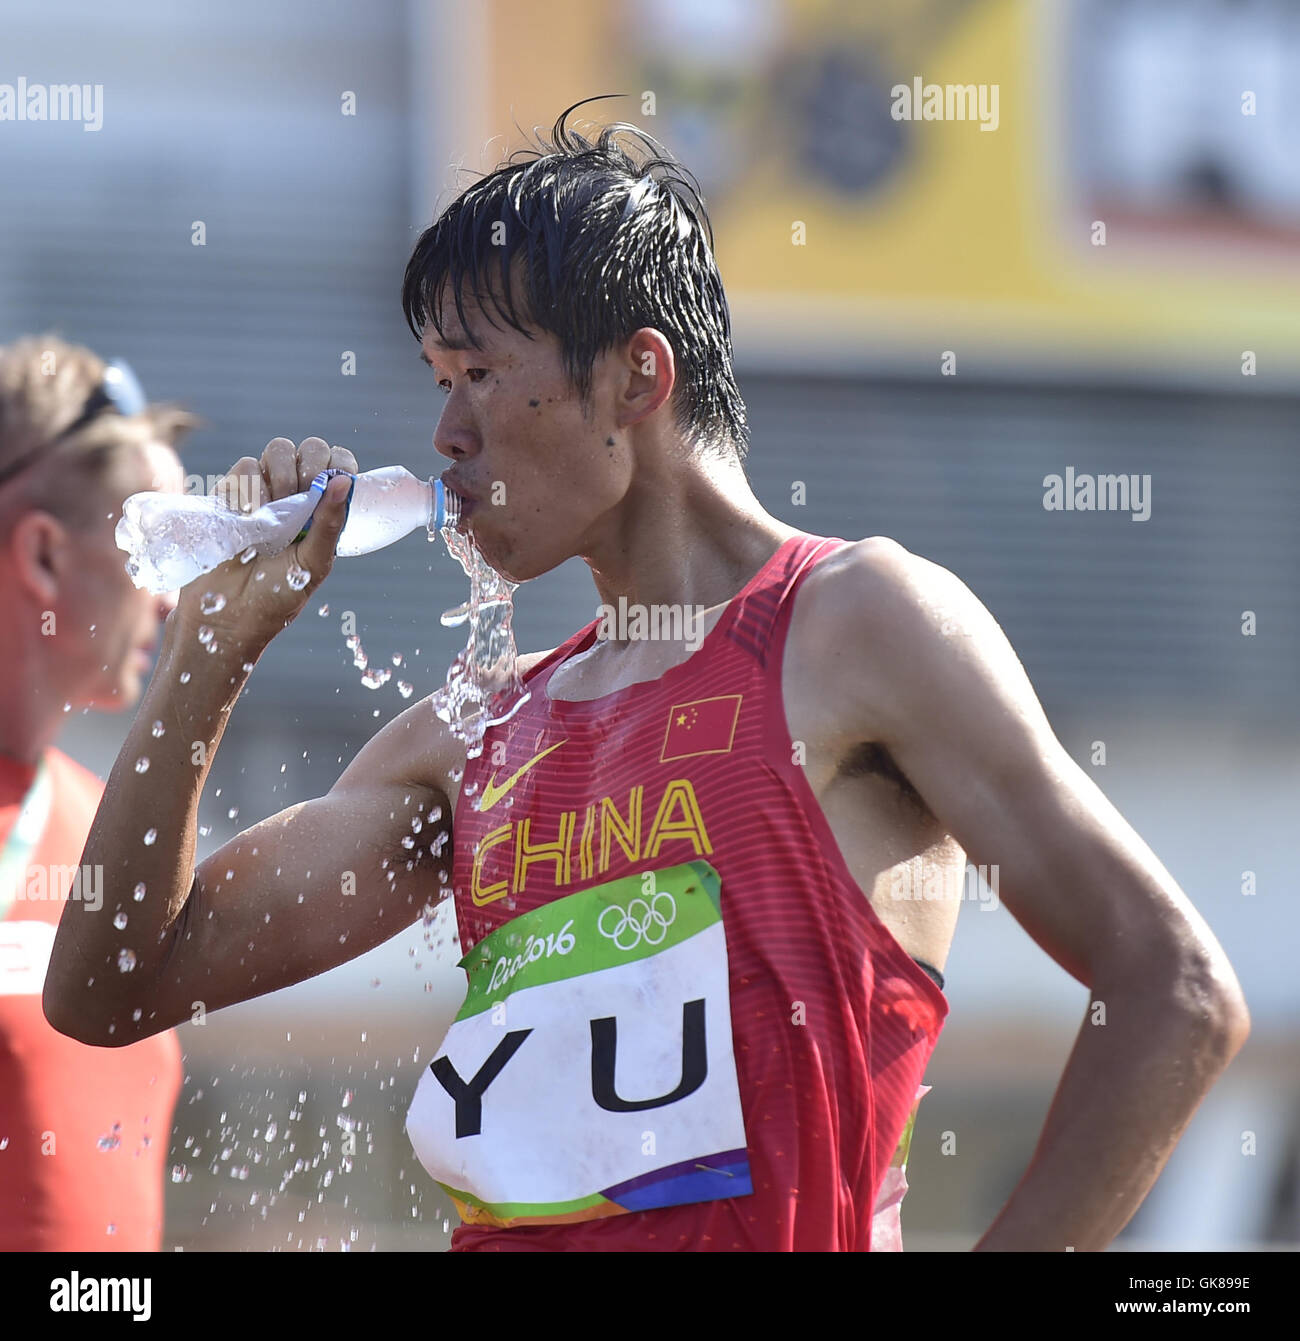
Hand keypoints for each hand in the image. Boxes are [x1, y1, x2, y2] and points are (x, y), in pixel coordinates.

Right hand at [172, 437, 358, 655]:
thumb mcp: (313, 564)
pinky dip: (248, 488)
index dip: (339, 462)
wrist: (227, 613)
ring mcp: (264, 490)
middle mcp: (297, 494)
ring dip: (279, 477)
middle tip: (301, 495)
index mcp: (324, 510)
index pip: (340, 463)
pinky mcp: (231, 492)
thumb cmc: (276, 595)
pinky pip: (244, 467)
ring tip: (271, 515)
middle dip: (309, 466)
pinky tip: (247, 516)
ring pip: (277, 450)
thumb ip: (330, 524)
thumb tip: (344, 481)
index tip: (335, 480)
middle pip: (310, 448)